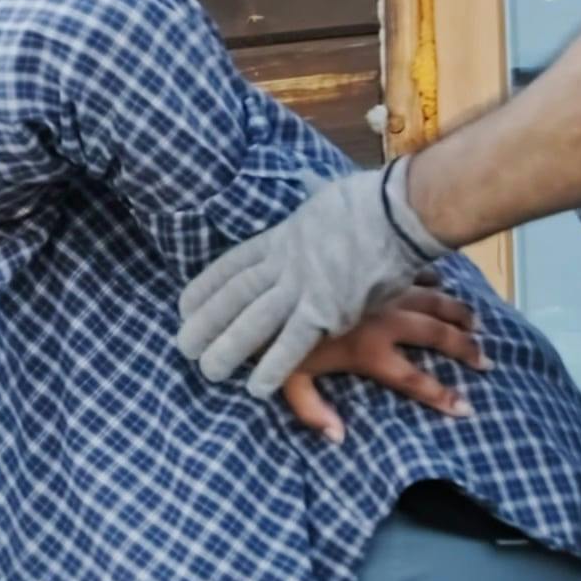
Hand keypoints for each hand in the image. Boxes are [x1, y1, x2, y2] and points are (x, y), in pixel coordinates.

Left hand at [178, 161, 443, 398]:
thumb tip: (312, 193)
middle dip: (206, 322)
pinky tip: (255, 387)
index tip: (185, 305)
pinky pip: (293, 343)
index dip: (206, 287)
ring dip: (228, 348)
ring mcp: (302, 287)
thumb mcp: (325, 198)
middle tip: (183, 346)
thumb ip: (312, 210)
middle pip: (234, 296)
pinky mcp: (326, 310)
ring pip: (254, 321)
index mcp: (283, 236)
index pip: (233, 265)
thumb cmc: (370, 202)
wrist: (398, 211)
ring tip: (208, 371)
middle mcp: (284, 263)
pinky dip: (273, 366)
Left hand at [279, 280, 485, 437]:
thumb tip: (338, 438)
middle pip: (436, 336)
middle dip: (465, 350)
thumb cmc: (275, 332)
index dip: (442, 396)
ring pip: (434, 301)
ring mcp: (385, 290)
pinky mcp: (377, 267)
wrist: (272, 277)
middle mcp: (386, 319)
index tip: (466, 409)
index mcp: (369, 349)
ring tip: (478, 326)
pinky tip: (444, 284)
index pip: (414, 380)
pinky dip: (433, 279)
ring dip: (459, 314)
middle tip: (486, 363)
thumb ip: (311, 411)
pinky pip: (415, 272)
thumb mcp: (287, 378)